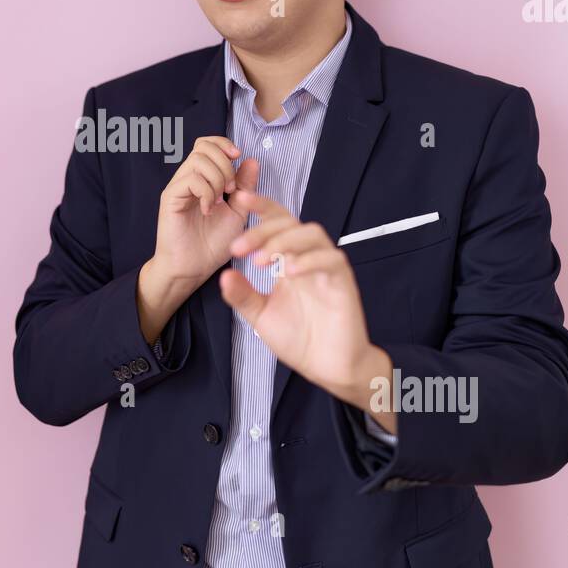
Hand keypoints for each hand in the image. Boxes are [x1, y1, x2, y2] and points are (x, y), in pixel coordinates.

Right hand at [135, 139, 258, 343]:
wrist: (192, 269)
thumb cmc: (212, 244)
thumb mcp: (238, 212)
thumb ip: (245, 187)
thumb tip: (251, 160)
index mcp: (203, 178)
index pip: (208, 144)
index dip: (224, 144)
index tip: (238, 159)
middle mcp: (188, 179)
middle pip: (203, 146)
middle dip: (225, 164)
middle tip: (231, 190)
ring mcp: (178, 187)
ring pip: (198, 160)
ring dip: (217, 178)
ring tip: (220, 201)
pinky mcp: (170, 198)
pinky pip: (191, 179)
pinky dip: (206, 191)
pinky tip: (208, 209)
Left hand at [219, 188, 388, 410]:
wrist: (329, 368)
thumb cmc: (300, 340)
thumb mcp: (261, 316)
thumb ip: (243, 296)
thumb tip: (223, 275)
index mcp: (288, 261)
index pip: (276, 223)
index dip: (260, 207)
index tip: (237, 200)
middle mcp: (308, 258)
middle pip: (291, 223)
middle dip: (263, 229)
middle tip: (239, 248)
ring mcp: (327, 268)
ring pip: (312, 234)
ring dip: (284, 241)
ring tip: (261, 261)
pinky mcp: (343, 282)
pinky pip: (331, 259)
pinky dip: (309, 261)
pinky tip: (289, 271)